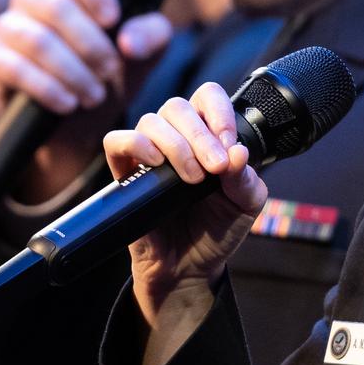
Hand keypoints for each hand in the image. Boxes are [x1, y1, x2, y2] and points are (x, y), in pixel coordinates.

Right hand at [0, 0, 176, 200]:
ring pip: (37, 40)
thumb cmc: (110, 73)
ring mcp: (9, 26)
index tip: (112, 18)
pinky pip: (14, 67)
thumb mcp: (143, 54)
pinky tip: (68, 103)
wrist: (80, 121)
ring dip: (72, 72)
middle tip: (110, 71)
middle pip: (56, 6)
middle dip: (90, 45)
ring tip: (94, 95)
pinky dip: (47, 88)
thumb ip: (152, 36)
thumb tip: (130, 41)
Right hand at [103, 82, 267, 327]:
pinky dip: (135, 144)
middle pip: (178, 106)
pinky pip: (117, 141)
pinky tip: (155, 163)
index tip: (229, 145)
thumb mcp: (246, 206)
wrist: (190, 268)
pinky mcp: (125, 173)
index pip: (208, 97)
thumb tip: (238, 152)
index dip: (219, 112)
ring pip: (151, 121)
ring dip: (175, 145)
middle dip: (200, 135)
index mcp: (208, 134)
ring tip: (192, 179)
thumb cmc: (218, 230)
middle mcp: (177, 137)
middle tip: (214, 169)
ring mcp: (149, 153)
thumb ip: (246, 179)